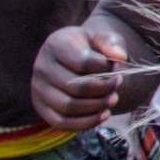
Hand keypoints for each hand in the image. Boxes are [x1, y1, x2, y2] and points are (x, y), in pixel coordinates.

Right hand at [30, 18, 144, 128]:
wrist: (68, 57)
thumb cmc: (87, 47)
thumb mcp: (99, 37)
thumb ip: (111, 43)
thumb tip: (120, 57)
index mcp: (56, 45)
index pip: (83, 62)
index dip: (105, 68)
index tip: (117, 68)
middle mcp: (42, 67)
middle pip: (76, 87)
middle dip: (103, 89)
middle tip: (117, 85)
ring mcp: (38, 89)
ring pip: (69, 107)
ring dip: (97, 107)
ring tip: (113, 99)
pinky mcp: (41, 108)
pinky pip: (62, 123)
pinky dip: (87, 122)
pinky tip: (104, 114)